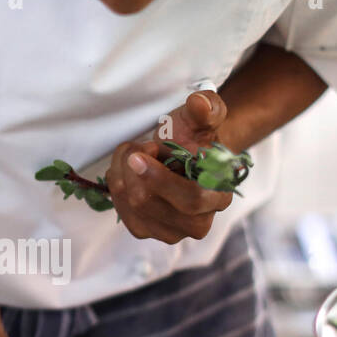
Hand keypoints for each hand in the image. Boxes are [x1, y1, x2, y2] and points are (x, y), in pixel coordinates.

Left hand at [105, 90, 233, 243]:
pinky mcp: (147, 232)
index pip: (191, 199)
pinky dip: (117, 186)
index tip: (138, 156)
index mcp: (218, 195)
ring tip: (133, 154)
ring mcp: (171, 233)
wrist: (183, 155)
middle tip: (137, 148)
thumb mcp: (203, 117)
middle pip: (151, 205)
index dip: (160, 179)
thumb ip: (207, 108)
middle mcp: (199, 222)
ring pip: (132, 208)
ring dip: (122, 175)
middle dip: (134, 171)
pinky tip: (126, 171)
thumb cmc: (194, 138)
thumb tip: (200, 104)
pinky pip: (122, 212)